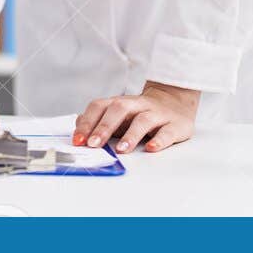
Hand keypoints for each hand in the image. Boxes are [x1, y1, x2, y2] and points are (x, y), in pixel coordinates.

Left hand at [74, 81, 199, 153]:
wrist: (174, 102)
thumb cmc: (139, 113)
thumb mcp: (117, 115)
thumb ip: (97, 121)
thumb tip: (78, 129)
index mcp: (120, 103)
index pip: (99, 107)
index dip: (87, 123)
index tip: (78, 141)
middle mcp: (137, 105)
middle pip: (118, 109)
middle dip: (104, 127)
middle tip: (93, 144)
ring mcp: (156, 114)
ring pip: (143, 120)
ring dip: (130, 135)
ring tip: (121, 149)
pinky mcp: (175, 125)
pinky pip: (167, 132)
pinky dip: (159, 140)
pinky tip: (151, 148)